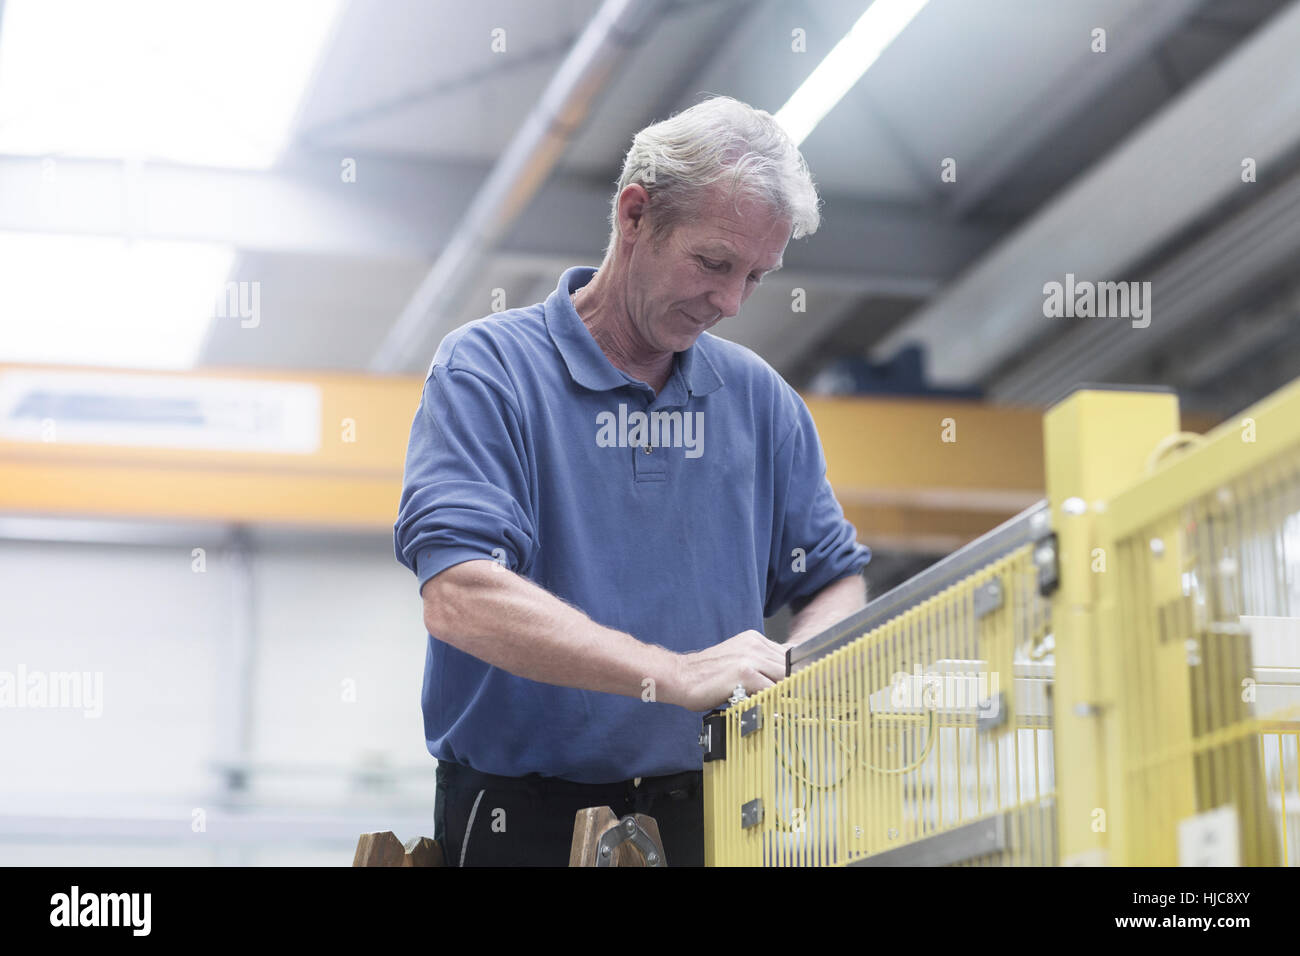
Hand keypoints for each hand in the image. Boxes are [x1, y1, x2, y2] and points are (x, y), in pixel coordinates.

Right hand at [666, 629, 786, 711]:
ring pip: (784, 677)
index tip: (798, 687)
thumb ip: (758, 665)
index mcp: (753, 639)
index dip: (795, 673)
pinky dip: (775, 701)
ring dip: (787, 694)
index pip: (788, 654)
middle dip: (795, 685)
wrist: (680, 677)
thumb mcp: (737, 661)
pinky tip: (772, 709)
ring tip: (785, 708)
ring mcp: (750, 657)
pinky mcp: (745, 673)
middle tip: (796, 703)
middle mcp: (754, 644)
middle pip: (790, 665)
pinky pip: (771, 689)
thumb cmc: (706, 676)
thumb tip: (782, 681)